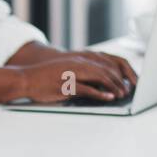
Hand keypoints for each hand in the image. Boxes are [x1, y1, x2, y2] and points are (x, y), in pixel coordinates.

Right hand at [12, 50, 138, 102]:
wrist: (27, 78)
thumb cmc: (48, 77)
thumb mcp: (70, 71)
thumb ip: (86, 74)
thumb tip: (104, 83)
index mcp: (81, 58)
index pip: (108, 61)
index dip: (121, 71)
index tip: (130, 80)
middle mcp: (79, 63)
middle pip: (107, 69)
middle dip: (121, 80)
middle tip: (129, 90)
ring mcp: (73, 73)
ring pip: (100, 77)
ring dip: (114, 86)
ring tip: (122, 94)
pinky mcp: (67, 84)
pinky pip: (87, 88)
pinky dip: (100, 93)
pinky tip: (109, 97)